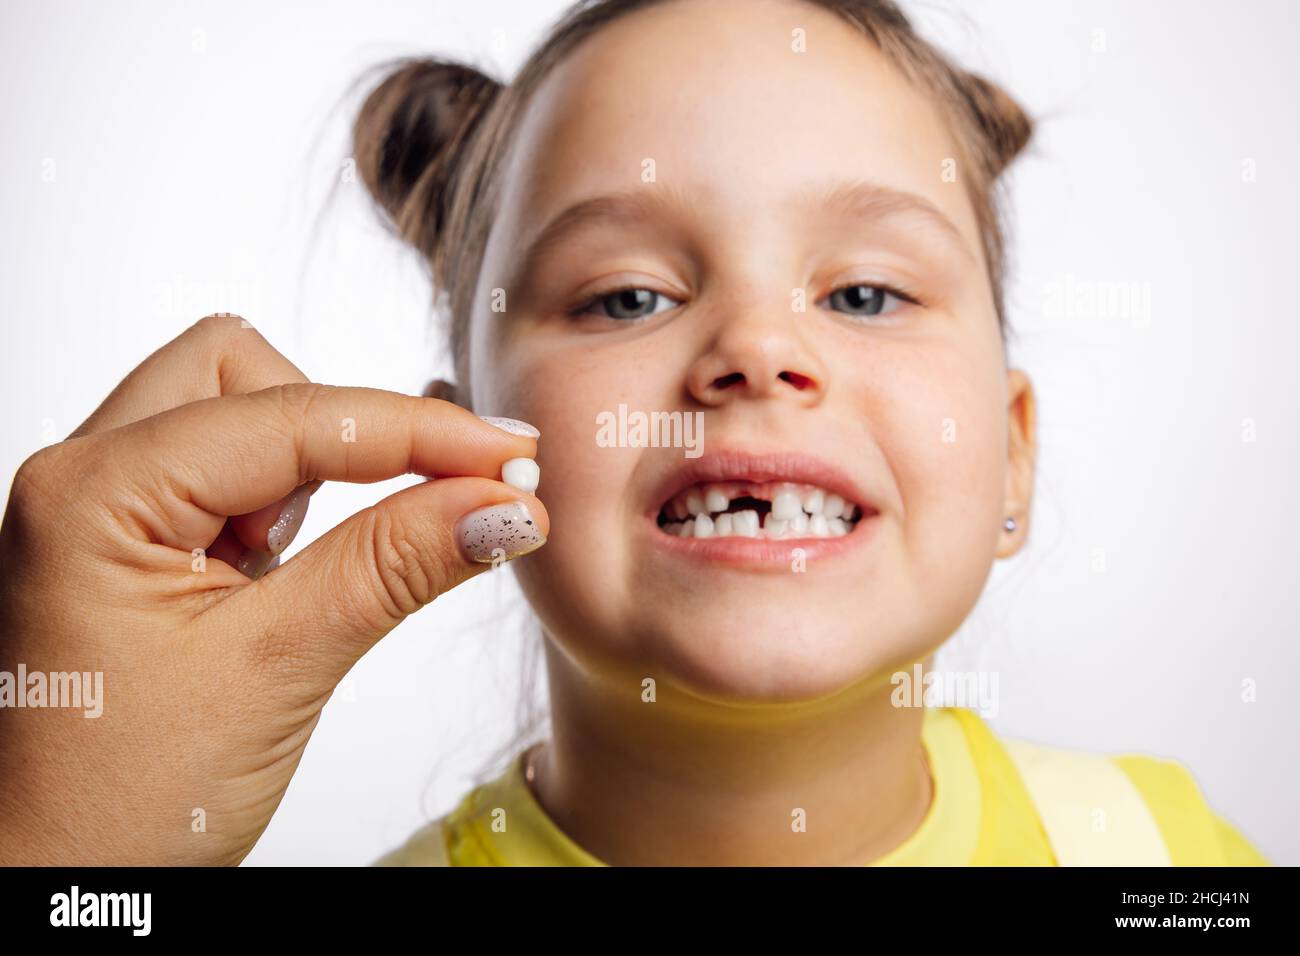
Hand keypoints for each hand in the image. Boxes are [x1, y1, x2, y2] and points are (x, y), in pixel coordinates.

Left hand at [0, 314, 547, 864]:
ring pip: (232, 415)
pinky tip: (270, 588)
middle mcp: (82, 478)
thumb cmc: (113, 809)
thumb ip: (393, 567)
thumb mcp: (275, 672)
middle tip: (401, 510)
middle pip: (242, 373)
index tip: (511, 461)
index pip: (294, 416)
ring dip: (298, 477)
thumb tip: (503, 505)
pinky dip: (277, 510)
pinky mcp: (125, 543)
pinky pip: (221, 476)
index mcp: (93, 494)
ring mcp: (98, 509)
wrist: (48, 889)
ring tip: (288, 585)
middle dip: (335, 432)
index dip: (419, 433)